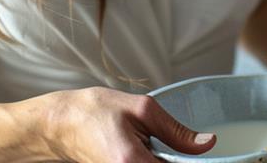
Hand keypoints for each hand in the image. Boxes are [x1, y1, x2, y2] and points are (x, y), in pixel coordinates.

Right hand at [24, 86, 214, 162]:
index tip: (204, 155)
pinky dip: (154, 162)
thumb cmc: (92, 112)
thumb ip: (177, 130)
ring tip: (163, 149)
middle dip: (179, 162)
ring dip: (165, 161)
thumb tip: (207, 144)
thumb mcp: (141, 109)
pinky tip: (152, 153)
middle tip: (185, 150)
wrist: (58, 124)